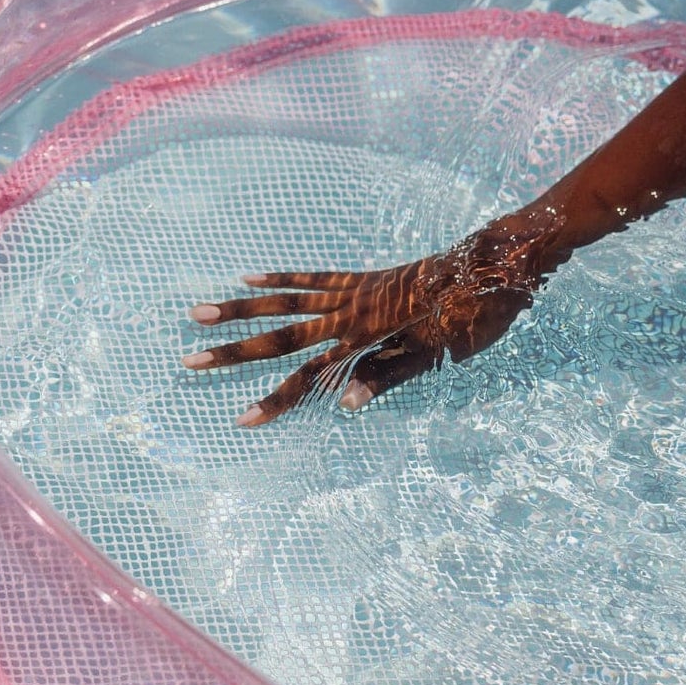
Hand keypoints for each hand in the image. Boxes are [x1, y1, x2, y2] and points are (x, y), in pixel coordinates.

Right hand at [182, 205, 566, 427]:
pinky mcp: (364, 277)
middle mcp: (350, 315)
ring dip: (240, 310)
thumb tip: (343, 404)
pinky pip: (314, 276)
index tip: (241, 420)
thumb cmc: (474, 315)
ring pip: (284, 302)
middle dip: (234, 353)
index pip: (309, 378)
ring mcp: (353, 292)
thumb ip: (387, 376)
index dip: (275, 402)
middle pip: (280, 337)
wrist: (496, 263)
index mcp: (366, 340)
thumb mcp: (438, 356)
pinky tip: (251, 276)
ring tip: (201, 311)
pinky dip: (281, 277)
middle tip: (189, 359)